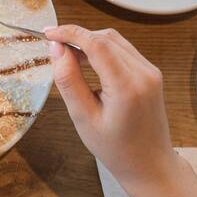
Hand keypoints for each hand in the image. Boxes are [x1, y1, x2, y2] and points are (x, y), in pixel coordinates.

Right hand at [46, 25, 196, 196]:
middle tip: (52, 46)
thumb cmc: (114, 148)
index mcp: (127, 85)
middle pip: (106, 37)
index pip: (96, 43)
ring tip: (66, 55)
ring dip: (89, 41)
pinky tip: (86, 62)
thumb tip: (56, 49)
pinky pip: (123, 51)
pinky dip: (102, 50)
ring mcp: (151, 71)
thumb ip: (68, 81)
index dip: (69, 33)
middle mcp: (144, 72)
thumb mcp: (83, 118)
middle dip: (78, 35)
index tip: (46, 33)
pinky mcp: (151, 74)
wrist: (149, 164)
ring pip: (116, 41)